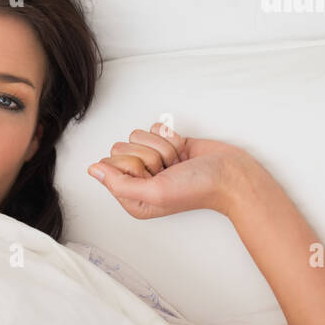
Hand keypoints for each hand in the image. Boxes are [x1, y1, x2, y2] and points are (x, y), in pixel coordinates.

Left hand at [86, 122, 250, 218]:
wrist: (231, 175)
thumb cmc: (197, 189)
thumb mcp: (154, 193)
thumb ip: (119, 184)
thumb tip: (93, 170)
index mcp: (131, 197)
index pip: (109, 166)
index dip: (132, 166)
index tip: (153, 176)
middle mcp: (138, 178)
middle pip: (121, 148)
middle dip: (149, 156)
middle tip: (168, 171)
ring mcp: (151, 159)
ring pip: (137, 136)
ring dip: (162, 148)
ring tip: (178, 163)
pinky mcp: (164, 144)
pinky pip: (154, 128)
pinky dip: (170, 137)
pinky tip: (182, 151)